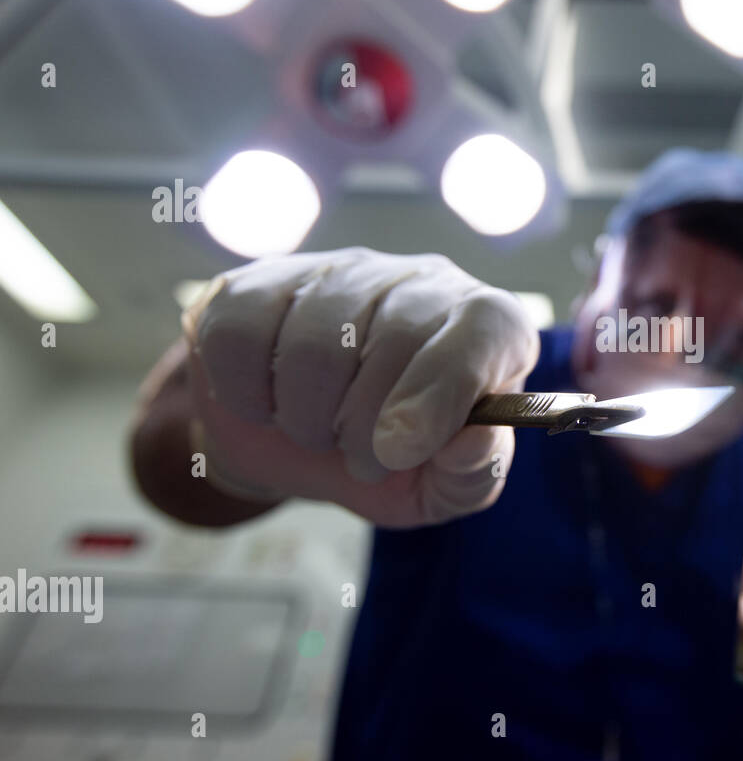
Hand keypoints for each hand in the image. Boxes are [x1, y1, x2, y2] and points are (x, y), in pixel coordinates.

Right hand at [180, 247, 538, 527]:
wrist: (302, 451)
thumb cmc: (394, 461)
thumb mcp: (443, 487)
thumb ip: (474, 471)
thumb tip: (473, 440)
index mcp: (485, 326)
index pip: (485, 327)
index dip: (443, 388)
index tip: (401, 449)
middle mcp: (421, 282)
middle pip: (396, 335)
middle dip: (367, 425)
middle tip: (363, 459)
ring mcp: (340, 273)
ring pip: (315, 339)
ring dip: (307, 417)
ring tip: (320, 432)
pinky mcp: (262, 282)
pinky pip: (239, 333)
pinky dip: (245, 395)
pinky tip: (267, 405)